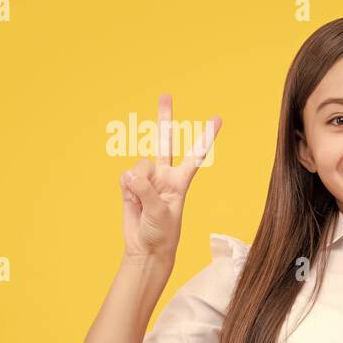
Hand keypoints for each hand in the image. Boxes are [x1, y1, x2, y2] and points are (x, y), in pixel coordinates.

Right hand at [120, 94, 221, 258]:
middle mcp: (164, 175)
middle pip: (164, 141)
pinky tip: (131, 200)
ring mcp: (146, 178)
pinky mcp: (130, 184)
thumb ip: (146, 191)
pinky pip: (125, 178)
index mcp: (180, 181)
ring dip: (137, 184)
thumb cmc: (162, 233)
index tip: (217, 118)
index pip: (196, 155)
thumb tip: (130, 174)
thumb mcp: (160, 213)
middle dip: (164, 118)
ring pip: (138, 166)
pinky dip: (126, 189)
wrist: (145, 248)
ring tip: (142, 202)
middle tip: (166, 95)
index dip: (205, 137)